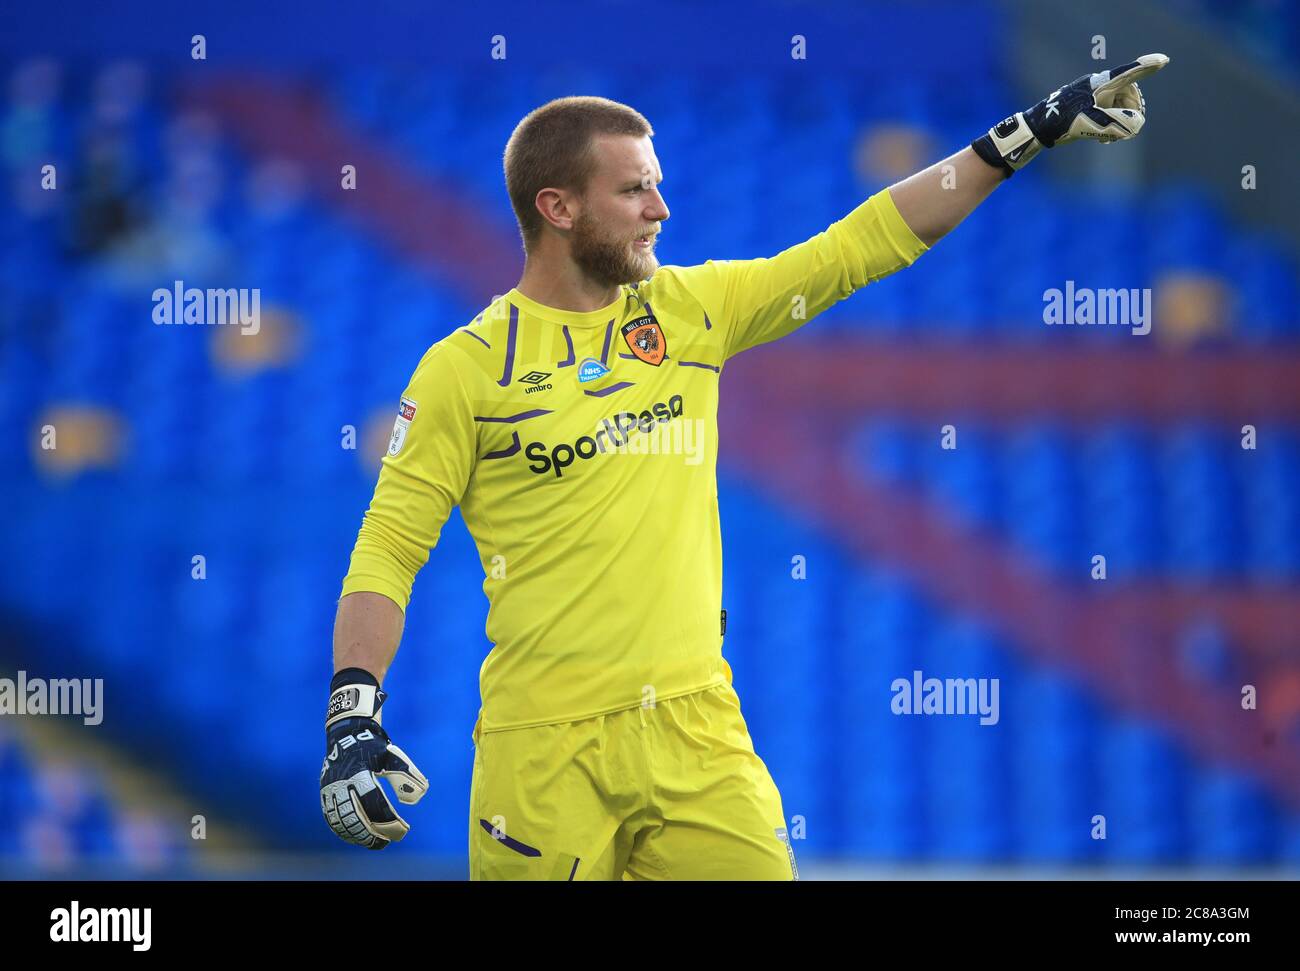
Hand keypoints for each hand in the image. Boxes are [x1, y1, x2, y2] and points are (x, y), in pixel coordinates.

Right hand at [320, 668, 427, 848]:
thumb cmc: (374, 746)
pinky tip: (357, 837)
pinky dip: (344, 830)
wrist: (347, 733)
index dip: (390, 821)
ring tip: (375, 842)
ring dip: (359, 835)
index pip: (375, 805)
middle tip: (390, 840)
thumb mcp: (393, 756)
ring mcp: (330, 788)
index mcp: (360, 773)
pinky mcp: (324, 792)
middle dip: (375, 834)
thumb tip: (419, 796)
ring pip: (343, 820)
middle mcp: (342, 783)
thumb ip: (407, 774)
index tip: (404, 829)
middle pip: (358, 817)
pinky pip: (331, 816)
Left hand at [973, 53, 1169, 174]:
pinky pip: (1110, 114)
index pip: (1127, 74)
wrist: (1038, 129)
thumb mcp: (1090, 124)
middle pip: (1129, 96)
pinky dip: (1112, 126)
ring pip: (1120, 107)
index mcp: (1099, 84)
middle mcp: (1099, 87)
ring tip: (1109, 139)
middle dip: (1130, 114)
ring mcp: (1094, 97)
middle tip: (1124, 133)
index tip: (1162, 60)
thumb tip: (1136, 125)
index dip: (1146, 67)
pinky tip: (1105, 139)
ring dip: (1120, 123)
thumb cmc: (1061, 122)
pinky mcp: (1090, 108)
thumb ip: (1116, 124)